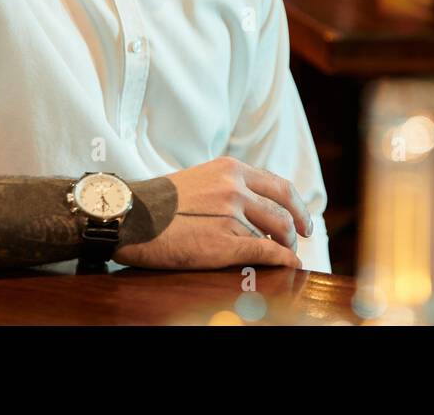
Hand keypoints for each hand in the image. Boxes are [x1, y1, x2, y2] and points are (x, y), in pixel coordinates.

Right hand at [114, 157, 313, 270]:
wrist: (129, 215)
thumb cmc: (158, 201)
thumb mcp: (199, 178)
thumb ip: (227, 185)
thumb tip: (252, 201)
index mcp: (231, 169)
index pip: (278, 185)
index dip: (296, 204)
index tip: (302, 218)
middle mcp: (235, 189)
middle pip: (283, 208)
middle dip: (298, 225)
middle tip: (303, 237)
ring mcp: (231, 215)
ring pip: (275, 231)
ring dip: (286, 244)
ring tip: (286, 252)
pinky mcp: (223, 243)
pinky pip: (264, 251)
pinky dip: (282, 258)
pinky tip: (288, 263)